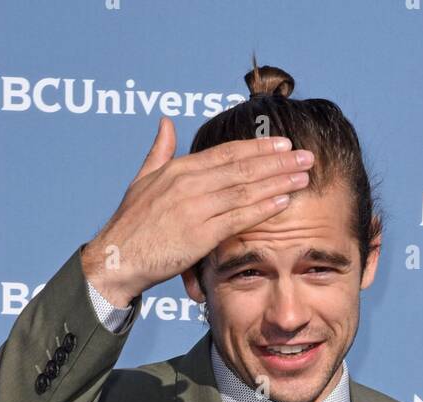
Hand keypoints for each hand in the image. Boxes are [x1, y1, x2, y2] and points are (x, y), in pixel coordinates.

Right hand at [80, 116, 313, 304]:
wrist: (116, 258)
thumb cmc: (130, 224)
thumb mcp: (143, 179)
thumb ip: (159, 150)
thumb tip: (165, 122)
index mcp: (178, 168)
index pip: (227, 153)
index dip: (258, 148)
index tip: (283, 144)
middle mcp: (188, 183)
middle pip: (242, 167)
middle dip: (277, 161)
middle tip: (306, 156)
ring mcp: (194, 208)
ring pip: (244, 190)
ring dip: (277, 182)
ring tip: (303, 176)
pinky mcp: (197, 235)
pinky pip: (236, 218)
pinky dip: (261, 209)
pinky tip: (282, 201)